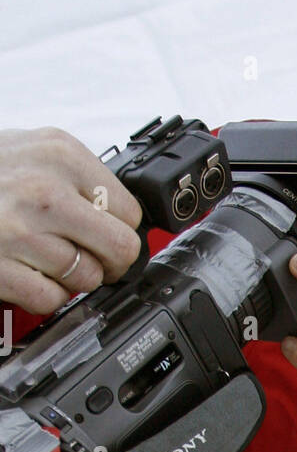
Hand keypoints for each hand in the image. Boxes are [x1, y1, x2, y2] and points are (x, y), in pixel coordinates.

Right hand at [0, 127, 142, 313]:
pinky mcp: (0, 267)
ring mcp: (22, 231)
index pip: (128, 212)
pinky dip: (45, 296)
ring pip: (86, 278)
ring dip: (71, 278)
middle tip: (94, 261)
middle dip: (110, 263)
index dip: (119, 230)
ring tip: (48, 261)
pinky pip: (51, 299)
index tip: (106, 236)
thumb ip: (77, 177)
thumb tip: (120, 216)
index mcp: (61, 155)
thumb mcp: (33, 151)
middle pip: (119, 249)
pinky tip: (30, 275)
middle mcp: (46, 191)